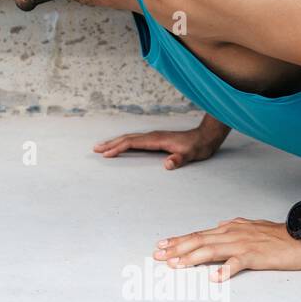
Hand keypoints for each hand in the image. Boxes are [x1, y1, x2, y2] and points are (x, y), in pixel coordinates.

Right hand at [94, 126, 222, 169]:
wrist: (205, 137)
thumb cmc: (197, 147)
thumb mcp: (191, 155)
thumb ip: (179, 159)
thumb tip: (167, 165)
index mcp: (156, 140)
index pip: (132, 143)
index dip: (118, 148)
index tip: (106, 154)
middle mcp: (152, 136)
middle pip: (126, 138)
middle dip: (110, 144)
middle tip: (95, 149)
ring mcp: (153, 136)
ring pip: (129, 138)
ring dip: (115, 142)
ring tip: (103, 147)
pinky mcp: (155, 139)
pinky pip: (135, 140)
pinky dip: (124, 142)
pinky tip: (121, 146)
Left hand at [154, 217, 300, 280]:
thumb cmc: (278, 235)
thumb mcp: (251, 227)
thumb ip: (233, 228)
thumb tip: (218, 226)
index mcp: (230, 229)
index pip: (199, 234)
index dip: (179, 240)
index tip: (161, 246)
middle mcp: (232, 234)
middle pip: (199, 240)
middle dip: (176, 249)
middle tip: (158, 256)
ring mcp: (243, 244)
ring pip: (212, 250)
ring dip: (192, 258)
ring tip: (176, 265)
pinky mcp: (256, 255)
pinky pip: (238, 263)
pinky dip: (226, 270)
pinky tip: (215, 278)